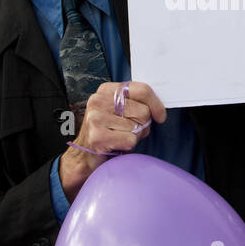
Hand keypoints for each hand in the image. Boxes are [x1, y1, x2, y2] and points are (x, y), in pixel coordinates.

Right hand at [59, 80, 165, 198]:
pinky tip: (116, 145)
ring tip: (120, 137)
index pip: (142, 90)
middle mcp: (99, 100)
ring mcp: (96, 118)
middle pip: (143, 111)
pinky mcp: (98, 136)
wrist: (84, 156)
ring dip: (134, 137)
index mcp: (106, 90)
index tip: (160, 116)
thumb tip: (158, 109)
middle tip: (128, 131)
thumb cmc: (107, 133)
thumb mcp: (119, 111)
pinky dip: (128, 146)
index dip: (156, 104)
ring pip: (137, 127)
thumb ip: (135, 103)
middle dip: (142, 125)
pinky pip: (130, 140)